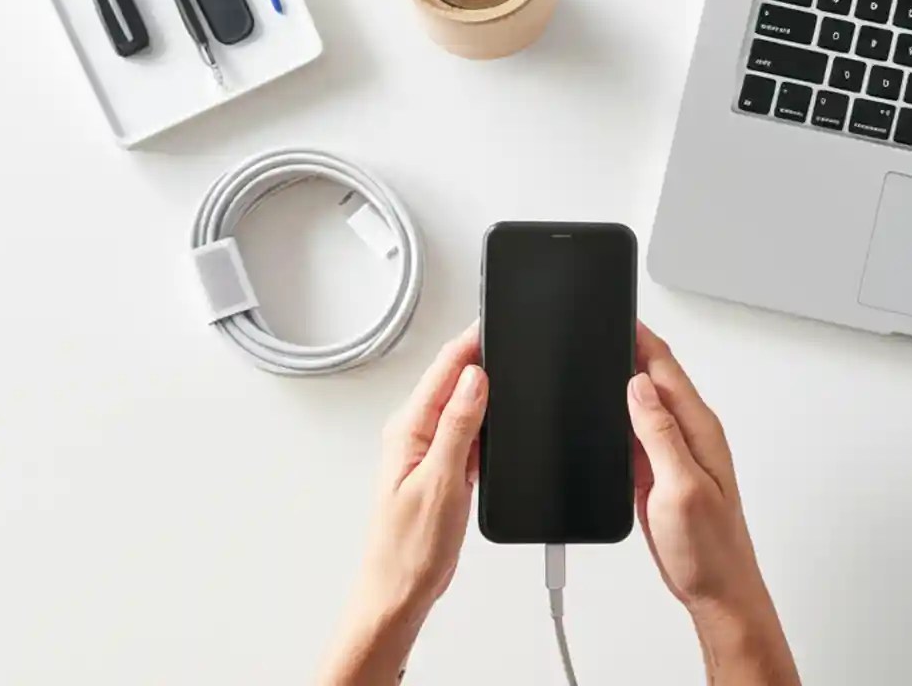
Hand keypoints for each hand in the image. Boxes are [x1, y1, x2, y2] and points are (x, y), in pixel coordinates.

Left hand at [321, 325, 486, 685]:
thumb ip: (459, 425)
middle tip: (511, 335)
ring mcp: (426, 449)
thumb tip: (475, 378)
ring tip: (511, 370)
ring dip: (484, 388)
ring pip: (461, 403)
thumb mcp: (442, 481)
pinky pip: (465, 430)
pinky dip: (484, 422)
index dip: (473, 339)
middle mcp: (413, 433)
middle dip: (481, 355)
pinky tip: (498, 425)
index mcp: (408, 428)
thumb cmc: (410, 549)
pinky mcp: (439, 467)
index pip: (445, 367)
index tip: (496, 318)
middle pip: (453, 378)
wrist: (399, 592)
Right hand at [629, 323, 799, 684]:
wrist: (715, 591)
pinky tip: (598, 415)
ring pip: (639, 404)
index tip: (617, 312)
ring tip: (592, 358)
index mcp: (699, 429)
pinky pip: (632, 434)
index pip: (665, 367)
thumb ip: (660, 434)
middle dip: (626, 349)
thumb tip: (637, 387)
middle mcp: (687, 435)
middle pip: (651, 378)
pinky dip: (615, 419)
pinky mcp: (656, 473)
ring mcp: (671, 453)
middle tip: (596, 325)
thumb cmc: (710, 550)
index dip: (640, 336)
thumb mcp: (681, 487)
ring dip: (619, 383)